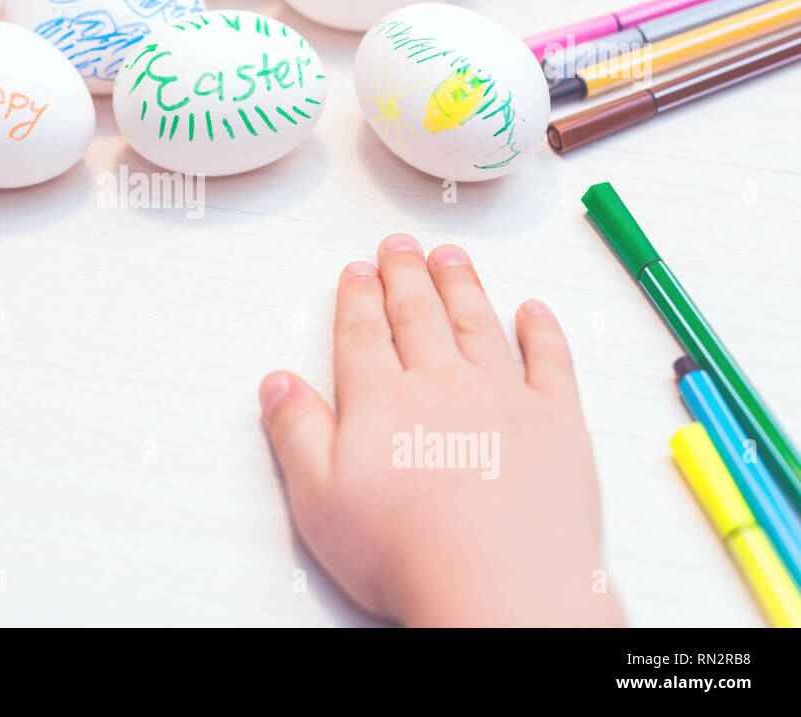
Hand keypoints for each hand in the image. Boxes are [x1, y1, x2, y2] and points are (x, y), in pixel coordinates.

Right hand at [259, 234, 622, 625]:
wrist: (501, 589)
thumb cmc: (408, 553)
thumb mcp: (319, 499)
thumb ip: (295, 432)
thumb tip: (277, 383)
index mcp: (382, 401)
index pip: (363, 332)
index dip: (357, 297)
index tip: (357, 272)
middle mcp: (442, 384)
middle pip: (418, 314)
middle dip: (405, 274)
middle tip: (399, 246)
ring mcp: (504, 397)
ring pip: (478, 322)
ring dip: (462, 285)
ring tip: (451, 257)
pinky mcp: (557, 422)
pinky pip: (550, 360)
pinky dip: (541, 330)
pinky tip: (532, 311)